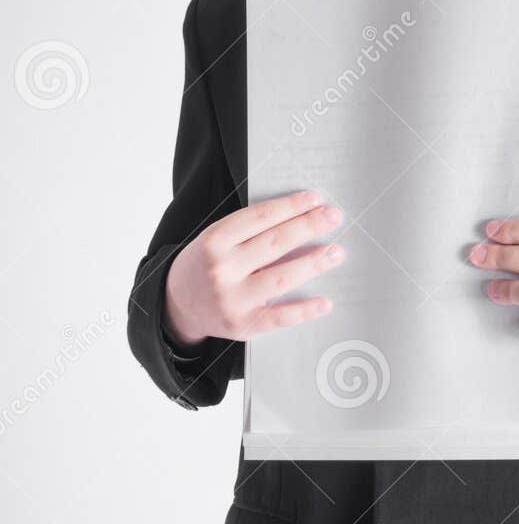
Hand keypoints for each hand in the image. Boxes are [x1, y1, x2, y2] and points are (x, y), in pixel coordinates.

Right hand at [163, 190, 343, 346]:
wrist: (176, 305)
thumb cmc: (205, 265)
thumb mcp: (216, 239)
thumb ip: (249, 231)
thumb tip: (298, 217)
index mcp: (215, 240)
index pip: (260, 217)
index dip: (290, 206)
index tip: (315, 199)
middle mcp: (222, 268)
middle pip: (274, 243)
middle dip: (308, 227)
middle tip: (333, 217)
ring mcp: (232, 299)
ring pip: (281, 278)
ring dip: (313, 263)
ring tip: (336, 252)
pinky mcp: (242, 325)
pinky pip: (279, 317)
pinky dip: (305, 310)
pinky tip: (325, 302)